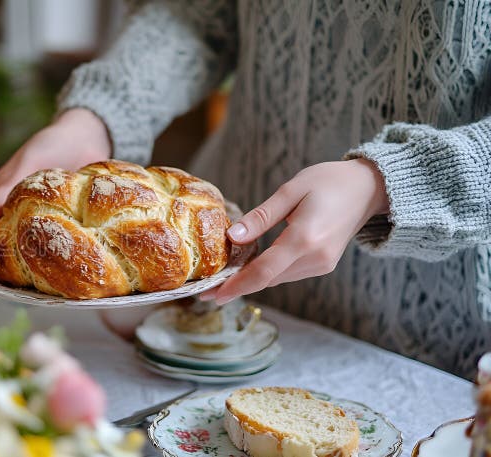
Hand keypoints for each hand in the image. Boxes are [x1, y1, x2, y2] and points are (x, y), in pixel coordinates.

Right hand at [0, 108, 110, 257]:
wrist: (88, 134)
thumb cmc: (52, 142)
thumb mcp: (30, 159)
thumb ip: (11, 182)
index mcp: (4, 186)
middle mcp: (19, 200)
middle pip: (3, 228)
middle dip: (1, 248)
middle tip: (5, 271)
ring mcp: (41, 208)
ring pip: (27, 233)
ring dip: (27, 250)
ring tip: (31, 271)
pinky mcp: (63, 213)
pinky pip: (54, 232)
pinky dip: (53, 245)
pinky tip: (60, 258)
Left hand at [199, 159, 389, 304]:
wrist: (369, 187)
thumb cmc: (330, 181)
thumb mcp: (291, 190)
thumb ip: (261, 217)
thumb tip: (232, 238)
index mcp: (305, 239)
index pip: (263, 272)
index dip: (236, 286)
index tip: (212, 295)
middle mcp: (315, 258)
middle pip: (268, 279)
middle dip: (238, 286)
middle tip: (206, 291)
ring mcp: (321, 264)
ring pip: (277, 278)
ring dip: (251, 280)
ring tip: (222, 280)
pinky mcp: (323, 264)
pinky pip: (288, 273)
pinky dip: (267, 272)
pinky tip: (248, 268)